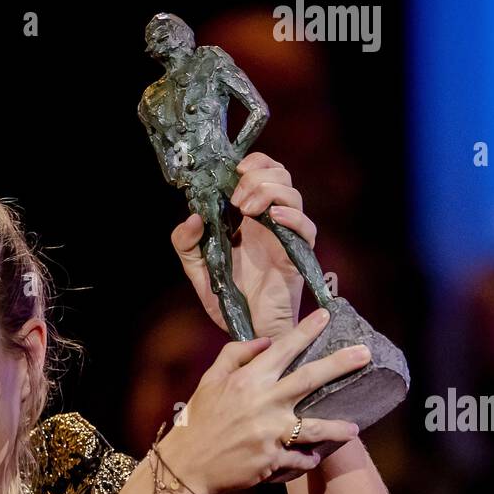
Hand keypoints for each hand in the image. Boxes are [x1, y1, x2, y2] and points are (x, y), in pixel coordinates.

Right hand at [160, 309, 366, 493]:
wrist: (187, 466)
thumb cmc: (198, 421)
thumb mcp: (209, 381)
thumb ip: (235, 355)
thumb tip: (265, 342)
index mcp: (248, 380)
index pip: (283, 349)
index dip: (306, 331)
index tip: (326, 316)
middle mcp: (263, 403)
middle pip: (310, 379)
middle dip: (340, 364)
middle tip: (365, 354)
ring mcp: (269, 433)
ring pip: (314, 427)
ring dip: (337, 427)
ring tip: (354, 429)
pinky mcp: (271, 460)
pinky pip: (298, 458)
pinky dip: (307, 459)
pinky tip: (314, 457)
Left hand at [171, 152, 316, 338]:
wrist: (247, 330)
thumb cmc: (229, 301)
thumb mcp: (198, 270)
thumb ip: (187, 244)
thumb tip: (193, 217)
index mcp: (249, 219)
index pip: (263, 173)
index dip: (255, 163)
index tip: (236, 171)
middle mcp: (270, 223)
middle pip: (281, 176)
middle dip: (258, 176)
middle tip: (237, 198)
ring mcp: (286, 237)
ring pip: (293, 195)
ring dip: (269, 192)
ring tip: (247, 209)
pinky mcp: (298, 256)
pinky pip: (306, 227)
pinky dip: (292, 216)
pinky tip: (273, 217)